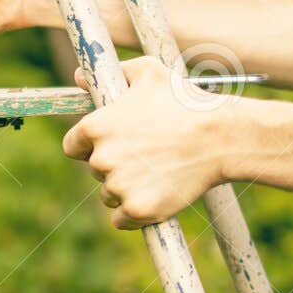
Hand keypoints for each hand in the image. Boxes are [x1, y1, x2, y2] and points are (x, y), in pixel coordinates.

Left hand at [61, 58, 227, 229]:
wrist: (220, 136)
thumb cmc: (184, 100)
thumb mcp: (148, 72)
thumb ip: (113, 72)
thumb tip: (79, 76)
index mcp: (96, 127)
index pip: (72, 147)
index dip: (90, 147)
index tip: (111, 146)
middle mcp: (102, 159)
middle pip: (95, 172)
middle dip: (114, 166)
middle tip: (146, 156)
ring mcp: (119, 187)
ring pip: (109, 196)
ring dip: (125, 190)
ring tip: (156, 173)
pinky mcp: (138, 210)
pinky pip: (122, 220)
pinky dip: (135, 213)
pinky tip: (155, 196)